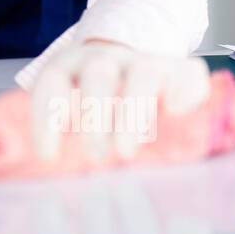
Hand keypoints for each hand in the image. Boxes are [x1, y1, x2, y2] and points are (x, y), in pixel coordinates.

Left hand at [28, 39, 209, 164]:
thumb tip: (57, 174)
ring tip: (125, 151)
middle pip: (98, 74)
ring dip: (133, 111)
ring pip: (142, 73)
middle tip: (94, 155)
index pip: (52, 81)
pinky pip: (187, 73)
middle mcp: (107, 58)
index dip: (47, 117)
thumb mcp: (72, 118)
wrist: (133, 71)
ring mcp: (146, 61)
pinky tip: (176, 113)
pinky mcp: (181, 69)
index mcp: (70, 66)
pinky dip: (184, 93)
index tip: (48, 156)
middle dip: (94, 112)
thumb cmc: (94, 107)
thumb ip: (65, 140)